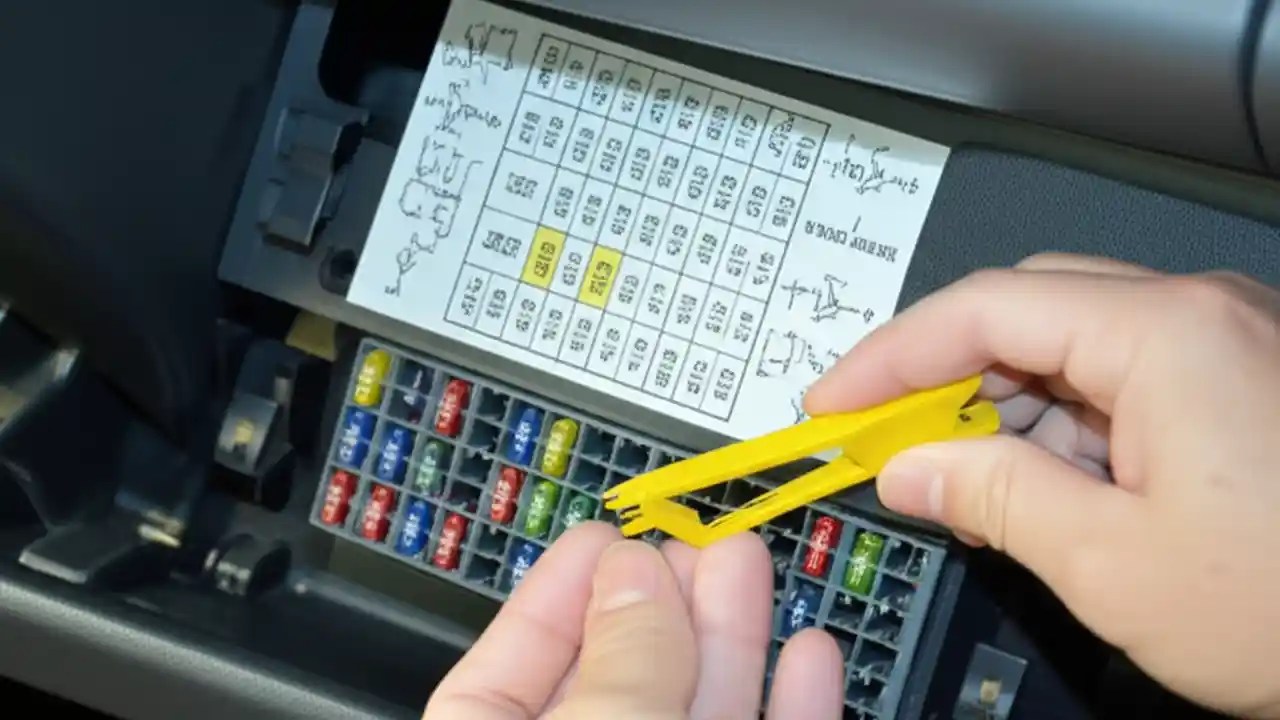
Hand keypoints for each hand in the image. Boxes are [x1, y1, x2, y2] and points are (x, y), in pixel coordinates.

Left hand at [423, 522, 843, 718]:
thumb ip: (621, 668)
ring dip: (732, 639)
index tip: (604, 535)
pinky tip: (809, 654)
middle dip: (663, 601)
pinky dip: (795, 707)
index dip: (556, 597)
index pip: (506, 676)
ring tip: (749, 563)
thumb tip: (635, 575)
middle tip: (698, 533)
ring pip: (700, 713)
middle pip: (620, 683)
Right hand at [806, 253, 1279, 717]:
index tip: (831, 406)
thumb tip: (909, 468)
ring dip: (1001, 409)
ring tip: (960, 486)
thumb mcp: (1114, 565)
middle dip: (940, 379)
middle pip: (1023, 313)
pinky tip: (1035, 488)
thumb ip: (993, 499)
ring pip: (1070, 347)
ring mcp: (1227, 345)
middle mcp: (1199, 317)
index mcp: (1166, 336)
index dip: (887, 358)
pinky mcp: (1242, 384)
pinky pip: (1122, 381)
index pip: (982, 310)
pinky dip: (1062, 428)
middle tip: (880, 441)